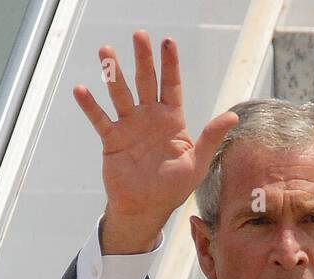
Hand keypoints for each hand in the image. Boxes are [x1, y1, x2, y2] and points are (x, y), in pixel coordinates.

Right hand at [73, 29, 237, 251]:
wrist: (145, 210)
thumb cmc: (173, 189)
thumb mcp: (197, 165)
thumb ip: (211, 139)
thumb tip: (233, 116)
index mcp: (171, 120)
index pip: (171, 85)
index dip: (170, 64)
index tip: (168, 42)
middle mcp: (149, 117)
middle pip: (145, 81)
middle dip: (142, 58)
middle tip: (139, 35)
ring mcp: (129, 126)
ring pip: (120, 94)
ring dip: (112, 73)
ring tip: (106, 52)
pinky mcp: (112, 140)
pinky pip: (100, 119)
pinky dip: (90, 105)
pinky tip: (80, 89)